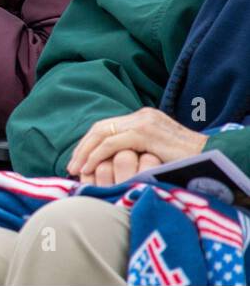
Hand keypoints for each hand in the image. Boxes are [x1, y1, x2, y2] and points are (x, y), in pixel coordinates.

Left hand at [68, 108, 206, 183]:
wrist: (213, 159)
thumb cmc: (188, 163)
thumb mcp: (158, 153)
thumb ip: (139, 152)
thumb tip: (115, 165)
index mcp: (143, 118)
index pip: (108, 127)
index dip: (90, 144)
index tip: (80, 161)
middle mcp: (141, 116)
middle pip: (101, 128)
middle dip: (83, 148)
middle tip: (72, 166)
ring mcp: (143, 122)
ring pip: (102, 133)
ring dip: (86, 153)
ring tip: (76, 169)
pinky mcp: (145, 133)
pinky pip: (112, 143)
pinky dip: (97, 155)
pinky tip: (89, 168)